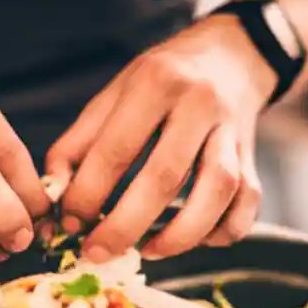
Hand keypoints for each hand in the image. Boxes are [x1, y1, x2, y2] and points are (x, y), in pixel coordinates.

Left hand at [47, 15, 274, 261]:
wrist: (230, 54)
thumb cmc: (163, 80)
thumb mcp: (114, 94)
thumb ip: (79, 142)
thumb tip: (54, 194)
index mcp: (155, 84)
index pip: (116, 149)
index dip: (87, 194)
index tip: (69, 223)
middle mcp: (198, 105)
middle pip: (165, 177)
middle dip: (125, 226)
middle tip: (98, 253)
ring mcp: (232, 131)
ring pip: (217, 192)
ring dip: (181, 235)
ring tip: (148, 252)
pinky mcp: (253, 157)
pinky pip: (248, 202)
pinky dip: (224, 230)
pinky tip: (196, 240)